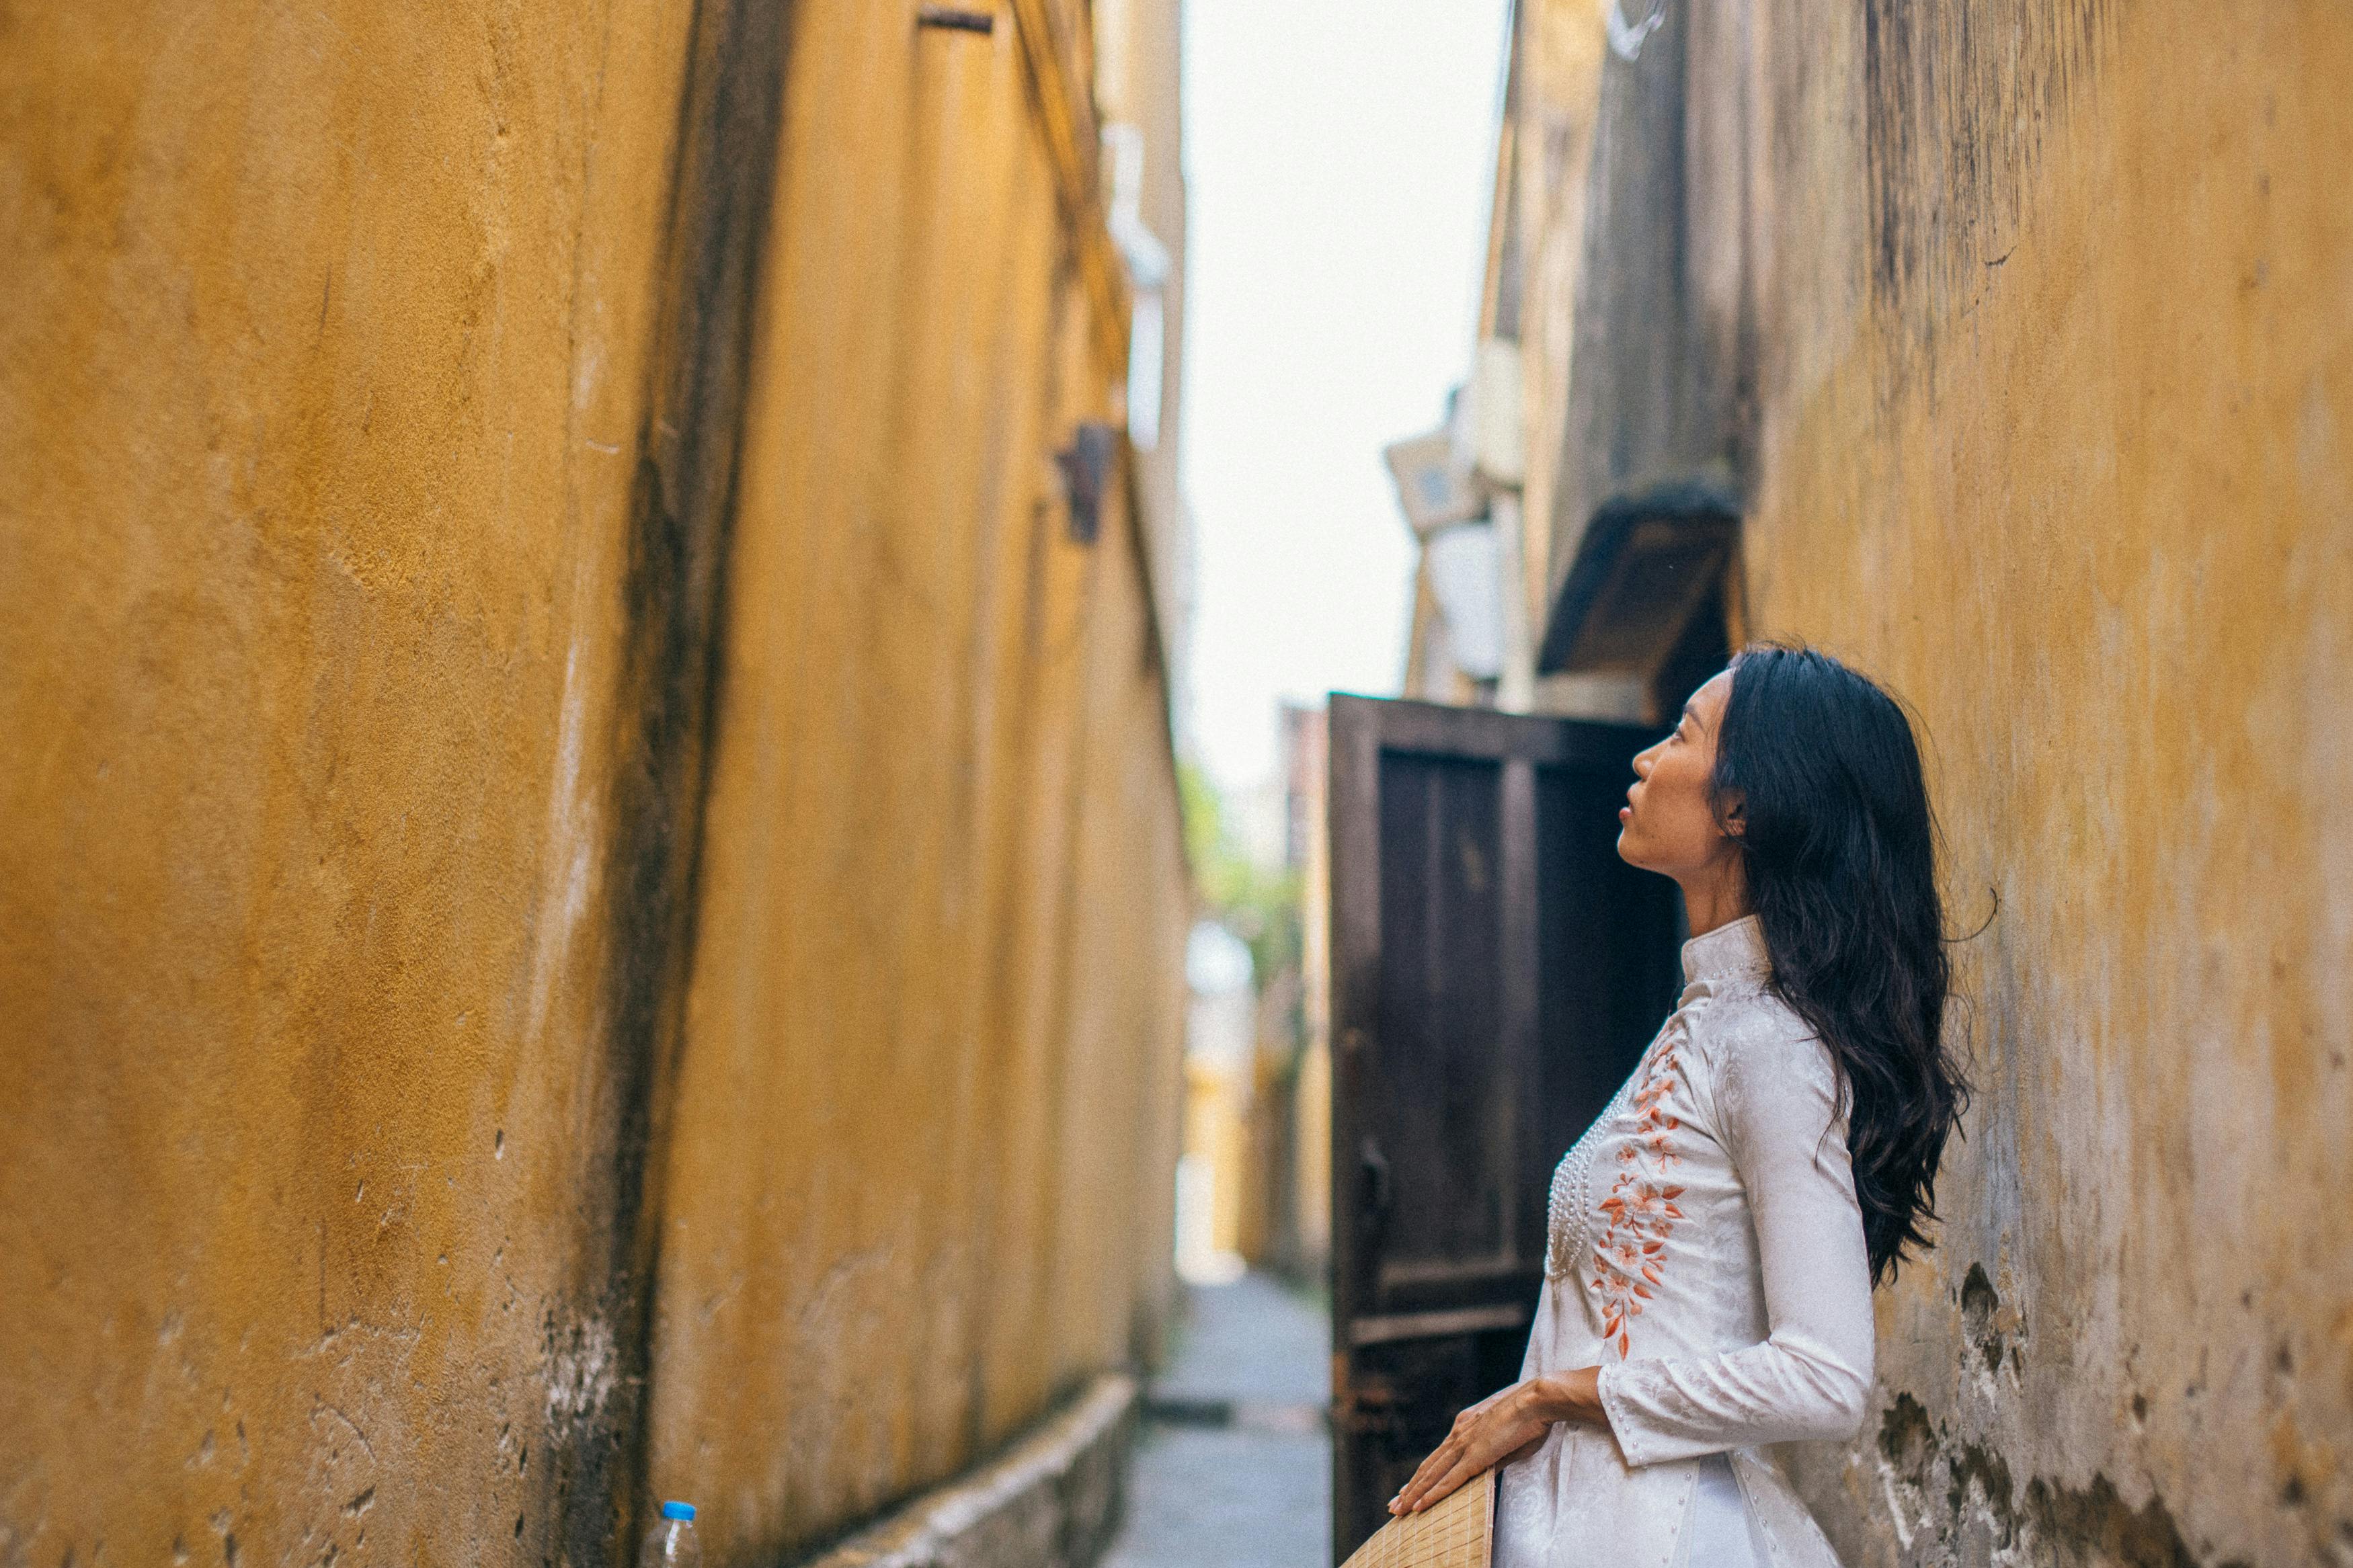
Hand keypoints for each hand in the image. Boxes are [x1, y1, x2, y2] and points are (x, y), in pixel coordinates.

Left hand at [1389, 1374, 1578, 1516]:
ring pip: (1431, 1475)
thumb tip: (1489, 1469)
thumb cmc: (1529, 1419)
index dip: (1422, 1475)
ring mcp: (1464, 1445)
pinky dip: (1432, 1494)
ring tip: (1399, 1510)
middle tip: (1394, 1505)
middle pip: (1428, 1467)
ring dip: (1414, 1494)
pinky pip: (1448, 1480)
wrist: (1536, 1401)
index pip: (1438, 1457)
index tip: (1409, 1489)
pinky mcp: (1474, 1456)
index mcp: (1465, 1427)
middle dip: (1410, 1488)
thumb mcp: (1506, 1441)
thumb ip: (1493, 1456)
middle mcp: (1458, 1435)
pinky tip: (1420, 1506)